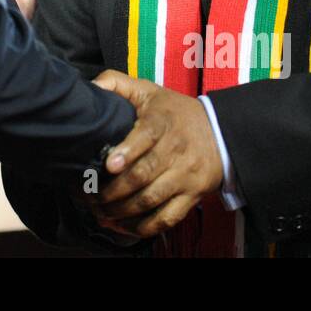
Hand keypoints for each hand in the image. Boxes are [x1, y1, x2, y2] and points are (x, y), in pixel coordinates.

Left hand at [88, 70, 222, 237]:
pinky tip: (124, 226)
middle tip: (92, 196)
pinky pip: (168, 217)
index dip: (128, 151)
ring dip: (124, 210)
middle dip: (115, 189)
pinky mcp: (192, 196)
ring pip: (153, 199)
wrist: (220, 132)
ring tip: (101, 212)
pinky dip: (145, 227)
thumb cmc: (174, 111)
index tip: (110, 164)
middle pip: (146, 174)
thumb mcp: (149, 90)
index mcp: (163, 122)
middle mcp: (176, 150)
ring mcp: (185, 175)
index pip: (147, 136)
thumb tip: (91, 87)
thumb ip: (117, 83)